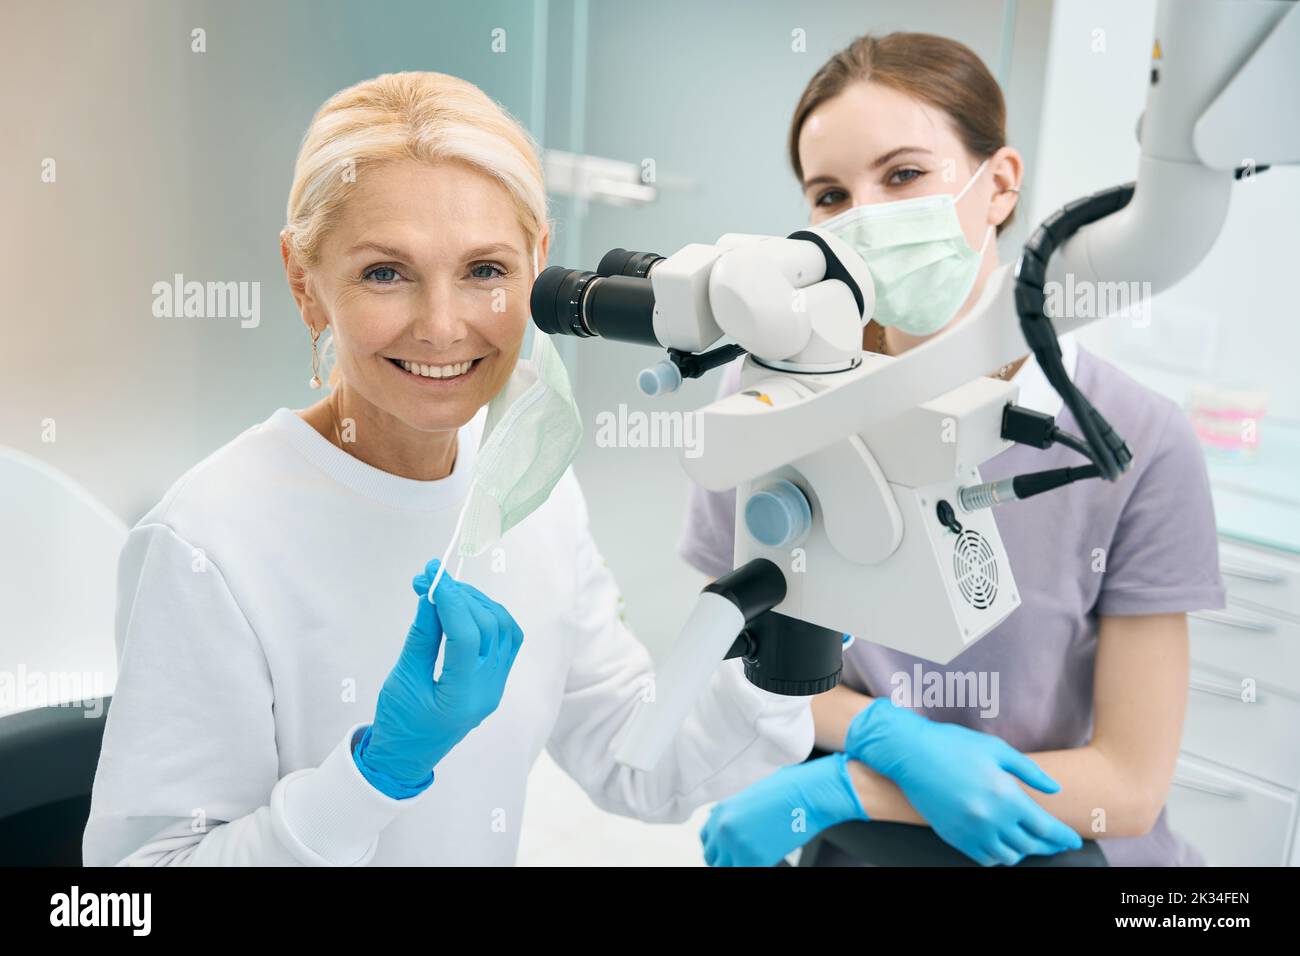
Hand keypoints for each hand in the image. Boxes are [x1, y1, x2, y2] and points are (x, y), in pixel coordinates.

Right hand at [353, 559, 523, 797]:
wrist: (407, 756)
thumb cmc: (399, 723)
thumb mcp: (403, 679)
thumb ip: (421, 636)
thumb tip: (432, 594)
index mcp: (463, 698)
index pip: (466, 636)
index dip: (449, 599)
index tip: (431, 574)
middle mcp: (489, 691)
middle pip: (488, 628)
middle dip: (459, 597)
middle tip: (428, 579)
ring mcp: (497, 686)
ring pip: (503, 629)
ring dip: (477, 602)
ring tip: (445, 591)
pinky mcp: (496, 680)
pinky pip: (506, 639)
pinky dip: (489, 616)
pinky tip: (466, 606)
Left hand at [700, 753, 867, 866]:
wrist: (808, 793)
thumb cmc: (788, 791)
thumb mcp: (751, 798)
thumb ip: (736, 816)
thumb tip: (738, 832)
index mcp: (720, 811)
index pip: (706, 838)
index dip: (718, 847)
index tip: (728, 852)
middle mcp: (723, 828)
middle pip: (711, 856)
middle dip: (726, 859)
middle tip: (741, 858)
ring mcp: (736, 845)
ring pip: (723, 868)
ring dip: (737, 864)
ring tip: (754, 859)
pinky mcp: (754, 859)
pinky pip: (744, 872)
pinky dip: (755, 867)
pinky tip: (766, 862)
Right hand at [845, 698, 1082, 865]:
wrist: (910, 753)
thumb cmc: (953, 745)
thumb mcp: (996, 749)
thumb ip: (1029, 772)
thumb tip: (1054, 789)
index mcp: (1005, 796)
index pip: (1045, 828)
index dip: (1063, 837)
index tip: (1073, 840)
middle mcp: (990, 819)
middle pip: (1030, 845)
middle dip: (1048, 846)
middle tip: (1055, 842)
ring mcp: (970, 831)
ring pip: (1008, 856)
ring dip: (1023, 851)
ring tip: (1028, 842)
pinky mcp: (954, 837)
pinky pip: (984, 859)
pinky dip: (999, 856)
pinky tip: (1002, 844)